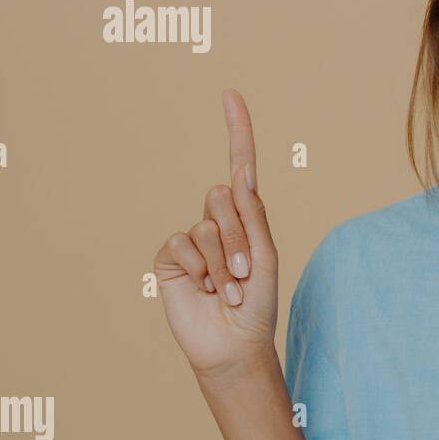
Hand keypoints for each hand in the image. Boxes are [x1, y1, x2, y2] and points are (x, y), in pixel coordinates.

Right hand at [153, 89, 278, 377]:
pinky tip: (206, 289)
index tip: (230, 94)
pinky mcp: (172, 257)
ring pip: (206, 222)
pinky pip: (182, 242)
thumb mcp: (265, 259)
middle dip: (239, 237)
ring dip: (224, 260)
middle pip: (223, 196)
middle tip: (246, 273)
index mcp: (248, 218)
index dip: (236, 131)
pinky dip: (201, 268)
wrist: (233, 345)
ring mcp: (194, 239)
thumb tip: (241, 176)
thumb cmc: (256, 306)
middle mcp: (220, 222)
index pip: (240, 167)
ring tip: (229, 289)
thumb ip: (253, 218)